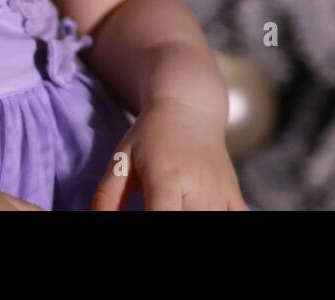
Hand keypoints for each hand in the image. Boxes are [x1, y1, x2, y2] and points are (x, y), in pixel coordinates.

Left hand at [91, 98, 248, 210]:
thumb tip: (97, 219)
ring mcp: (218, 192)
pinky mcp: (233, 193)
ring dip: (193, 219)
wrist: (191, 107)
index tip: (144, 220)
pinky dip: (225, 221)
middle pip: (188, 222)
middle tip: (156, 207)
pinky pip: (238, 219)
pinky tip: (205, 211)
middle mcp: (197, 187)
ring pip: (210, 221)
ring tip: (177, 204)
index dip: (153, 227)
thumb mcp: (122, 159)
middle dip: (170, 222)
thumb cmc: (151, 134)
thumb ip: (107, 196)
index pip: (162, 217)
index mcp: (167, 178)